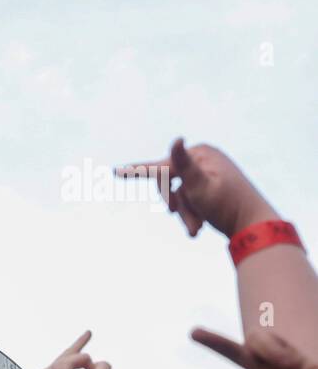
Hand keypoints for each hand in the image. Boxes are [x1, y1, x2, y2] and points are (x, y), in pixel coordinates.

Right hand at [116, 139, 277, 239]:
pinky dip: (191, 214)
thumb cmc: (228, 206)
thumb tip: (176, 138)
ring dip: (184, 214)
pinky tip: (199, 226)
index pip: (163, 165)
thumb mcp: (201, 187)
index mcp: (201, 154)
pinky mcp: (210, 186)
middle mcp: (204, 159)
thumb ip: (184, 164)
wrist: (254, 226)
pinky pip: (189, 199)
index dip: (138, 171)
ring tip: (196, 230)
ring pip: (179, 194)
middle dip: (175, 205)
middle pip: (170, 182)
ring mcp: (207, 172)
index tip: (114, 172)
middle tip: (185, 223)